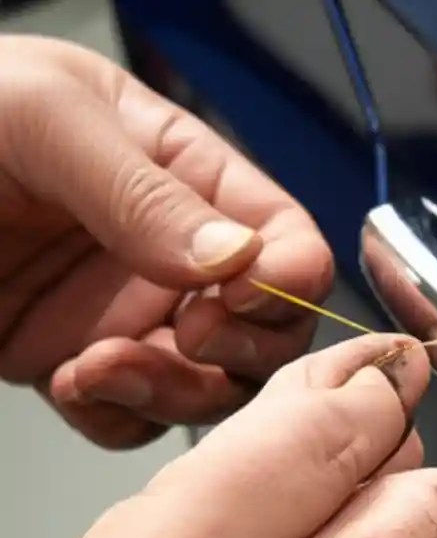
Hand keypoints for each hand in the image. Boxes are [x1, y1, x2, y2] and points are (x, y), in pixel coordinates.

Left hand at [0, 36, 332, 447]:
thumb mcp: (47, 117)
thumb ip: (145, 188)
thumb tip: (237, 257)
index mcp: (193, 179)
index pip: (288, 242)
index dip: (286, 281)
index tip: (234, 296)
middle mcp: (175, 256)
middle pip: (268, 331)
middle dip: (239, 351)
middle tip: (187, 338)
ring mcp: (130, 316)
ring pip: (211, 386)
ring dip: (173, 391)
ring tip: (99, 366)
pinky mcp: (77, 364)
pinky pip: (133, 420)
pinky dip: (117, 419)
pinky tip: (73, 385)